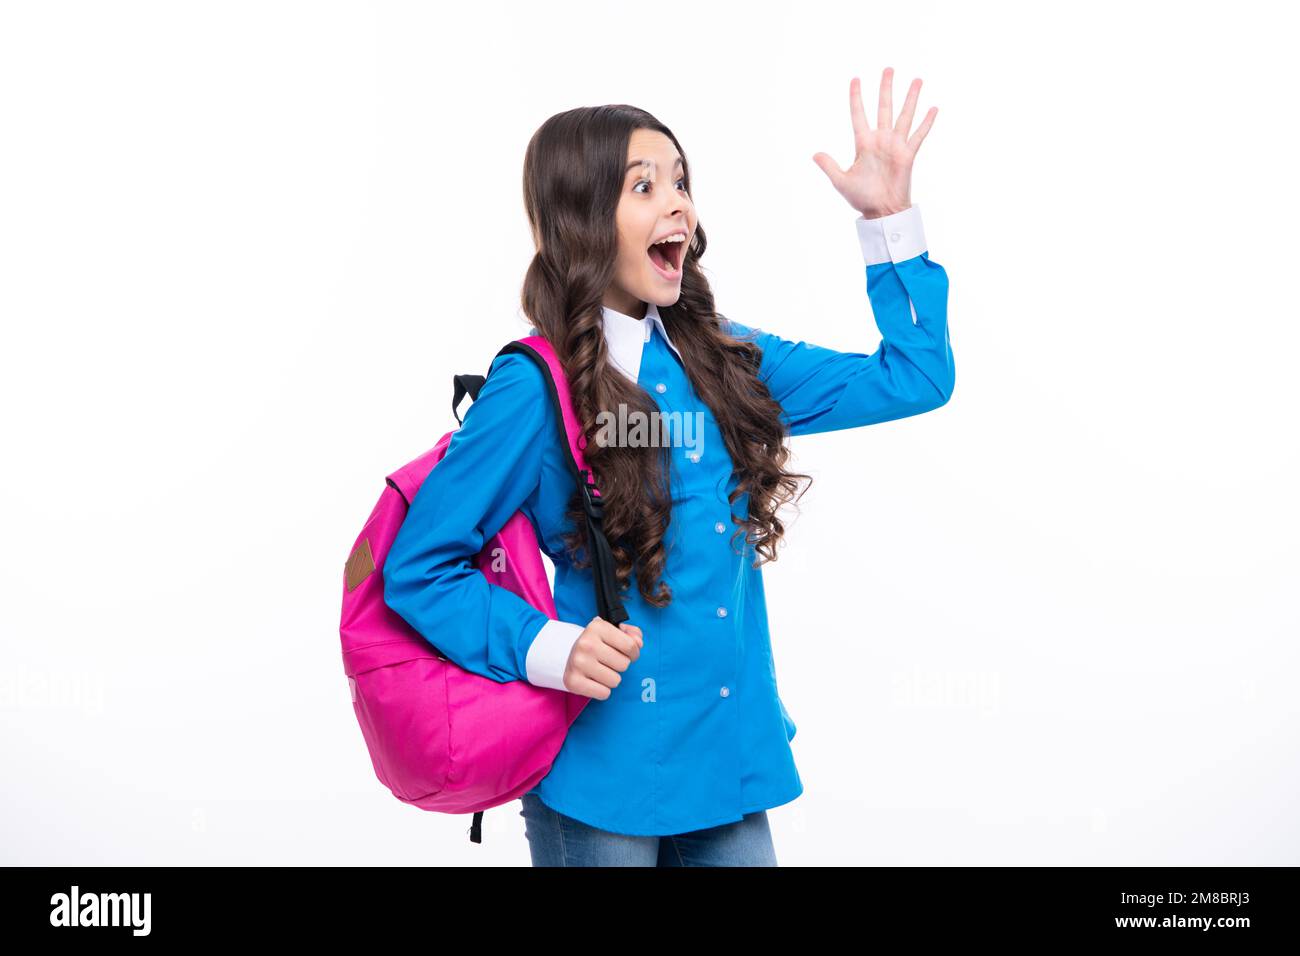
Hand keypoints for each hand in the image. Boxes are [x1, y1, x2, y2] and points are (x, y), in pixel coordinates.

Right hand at [564, 616, 642, 699]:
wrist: (571, 656)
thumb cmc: (598, 645)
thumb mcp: (614, 632)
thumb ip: (632, 634)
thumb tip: (638, 643)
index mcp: (597, 627)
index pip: (631, 646)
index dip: (634, 652)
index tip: (626, 653)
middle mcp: (586, 643)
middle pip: (624, 664)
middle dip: (620, 665)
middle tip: (608, 661)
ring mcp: (578, 662)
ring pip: (615, 680)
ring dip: (611, 679)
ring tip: (600, 670)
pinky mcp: (573, 681)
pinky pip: (604, 693)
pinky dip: (602, 690)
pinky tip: (594, 681)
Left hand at [813, 67, 937, 218]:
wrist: (881, 211)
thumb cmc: (861, 198)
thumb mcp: (841, 181)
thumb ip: (829, 166)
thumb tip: (814, 155)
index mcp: (863, 143)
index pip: (858, 114)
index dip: (856, 97)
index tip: (856, 79)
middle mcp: (880, 140)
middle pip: (883, 107)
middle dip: (886, 88)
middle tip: (888, 69)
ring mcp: (895, 145)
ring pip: (904, 115)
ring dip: (910, 97)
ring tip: (917, 79)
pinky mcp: (908, 154)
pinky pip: (919, 135)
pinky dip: (926, 122)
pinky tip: (933, 108)